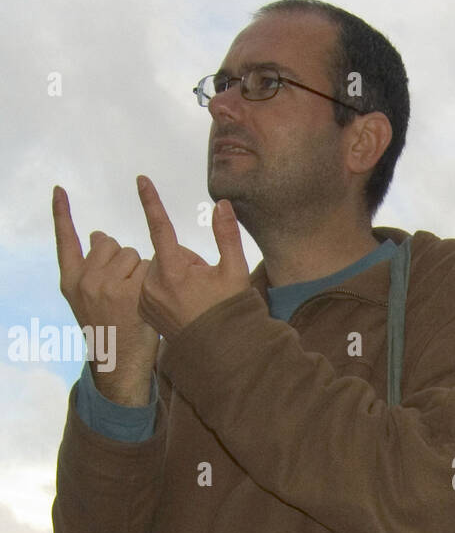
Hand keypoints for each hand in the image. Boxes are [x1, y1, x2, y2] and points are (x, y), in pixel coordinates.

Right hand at [52, 185, 158, 403]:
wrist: (121, 363)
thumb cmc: (111, 329)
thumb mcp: (88, 300)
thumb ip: (91, 269)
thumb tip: (99, 235)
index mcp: (71, 281)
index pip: (66, 241)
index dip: (61, 214)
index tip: (59, 190)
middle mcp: (85, 281)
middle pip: (111, 245)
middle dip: (123, 260)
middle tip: (125, 292)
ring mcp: (107, 286)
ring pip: (133, 254)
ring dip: (141, 269)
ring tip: (138, 299)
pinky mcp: (132, 293)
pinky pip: (149, 266)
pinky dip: (155, 277)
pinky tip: (151, 291)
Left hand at [135, 175, 250, 338]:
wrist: (219, 352)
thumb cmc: (230, 312)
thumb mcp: (235, 272)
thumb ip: (227, 236)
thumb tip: (221, 205)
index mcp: (174, 273)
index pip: (161, 228)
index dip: (152, 202)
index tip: (141, 180)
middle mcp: (152, 285)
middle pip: (165, 253)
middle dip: (183, 260)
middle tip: (204, 283)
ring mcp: (144, 298)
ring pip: (158, 269)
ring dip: (174, 275)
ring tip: (193, 297)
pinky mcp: (142, 308)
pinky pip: (151, 285)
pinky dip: (164, 288)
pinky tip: (180, 305)